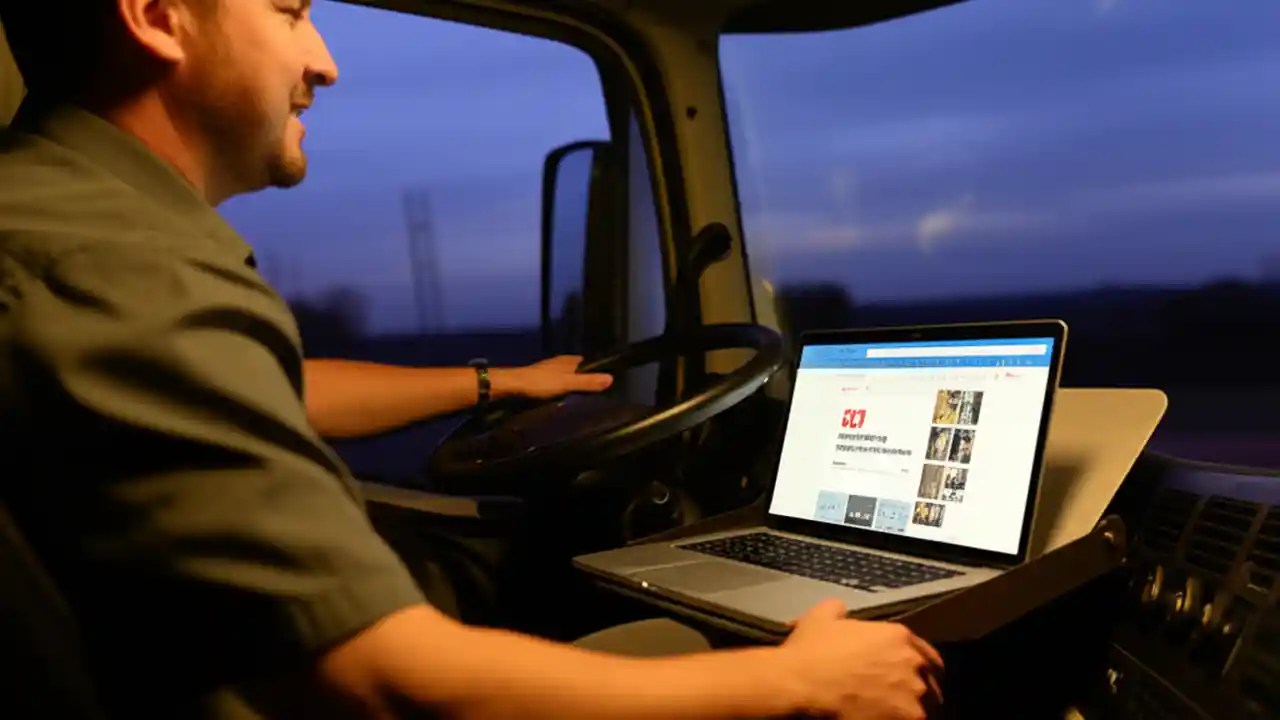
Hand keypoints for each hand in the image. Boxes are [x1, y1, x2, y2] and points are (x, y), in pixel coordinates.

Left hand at [492, 355, 613, 400]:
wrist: (511, 386)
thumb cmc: (540, 383)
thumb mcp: (567, 384)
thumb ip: (587, 382)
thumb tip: (611, 378)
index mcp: (566, 361)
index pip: (585, 361)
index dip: (593, 368)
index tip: (602, 379)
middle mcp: (557, 363)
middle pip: (574, 368)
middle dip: (581, 376)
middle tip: (592, 391)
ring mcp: (546, 371)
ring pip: (562, 375)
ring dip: (569, 383)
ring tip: (578, 397)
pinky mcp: (536, 380)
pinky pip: (553, 384)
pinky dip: (558, 389)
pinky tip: (559, 398)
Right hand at [779, 599, 942, 718]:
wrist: (801, 683)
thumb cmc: (810, 650)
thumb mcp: (821, 616)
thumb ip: (838, 609)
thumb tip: (840, 609)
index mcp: (898, 636)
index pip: (928, 656)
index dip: (922, 668)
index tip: (915, 678)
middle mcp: (912, 664)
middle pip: (930, 684)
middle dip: (918, 692)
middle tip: (900, 701)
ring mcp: (912, 695)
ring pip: (925, 709)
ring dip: (911, 711)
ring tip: (895, 715)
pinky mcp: (908, 719)